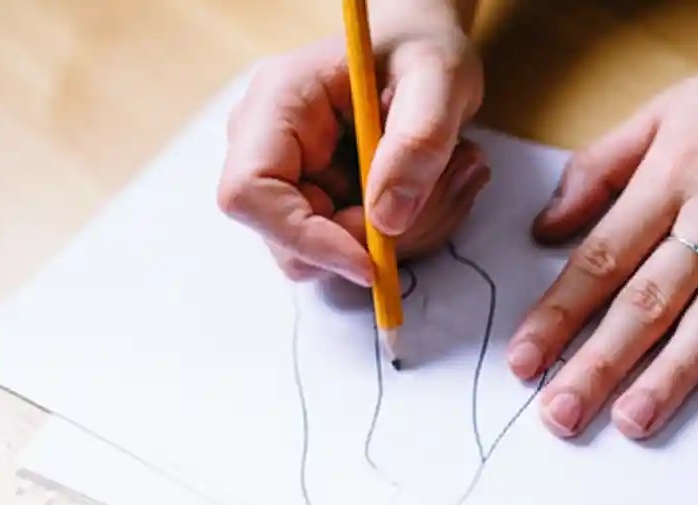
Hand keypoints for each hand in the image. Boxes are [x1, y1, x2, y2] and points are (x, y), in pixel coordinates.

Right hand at [217, 23, 485, 285]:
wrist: (419, 53)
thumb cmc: (421, 50)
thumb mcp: (439, 78)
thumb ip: (419, 139)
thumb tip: (387, 218)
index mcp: (275, 103)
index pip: (249, 193)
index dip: (304, 238)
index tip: (369, 260)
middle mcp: (264, 146)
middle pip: (288, 240)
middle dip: (368, 240)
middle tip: (439, 192)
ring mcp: (286, 178)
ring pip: (326, 254)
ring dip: (399, 235)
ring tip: (449, 175)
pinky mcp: (316, 201)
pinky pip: (350, 248)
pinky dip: (403, 232)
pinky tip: (433, 187)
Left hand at [507, 16, 697, 439]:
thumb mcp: (664, 109)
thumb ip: (599, 169)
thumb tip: (547, 227)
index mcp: (671, 177)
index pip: (601, 258)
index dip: (558, 313)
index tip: (524, 358)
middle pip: (649, 300)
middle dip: (599, 362)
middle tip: (562, 413)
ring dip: (670, 375)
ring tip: (632, 421)